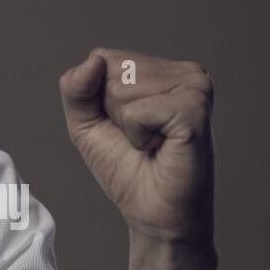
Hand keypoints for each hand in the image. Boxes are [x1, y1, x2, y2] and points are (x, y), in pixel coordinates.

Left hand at [59, 48, 216, 269]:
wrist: (152, 211)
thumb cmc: (125, 166)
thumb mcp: (85, 122)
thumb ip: (75, 87)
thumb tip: (93, 60)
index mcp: (161, 69)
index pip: (102, 58)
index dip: (97, 97)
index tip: (124, 124)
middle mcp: (184, 72)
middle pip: (110, 69)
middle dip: (111, 111)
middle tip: (141, 136)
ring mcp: (194, 88)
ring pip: (121, 88)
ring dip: (127, 124)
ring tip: (152, 142)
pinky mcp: (194, 109)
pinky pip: (137, 111)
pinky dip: (138, 135)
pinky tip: (161, 146)